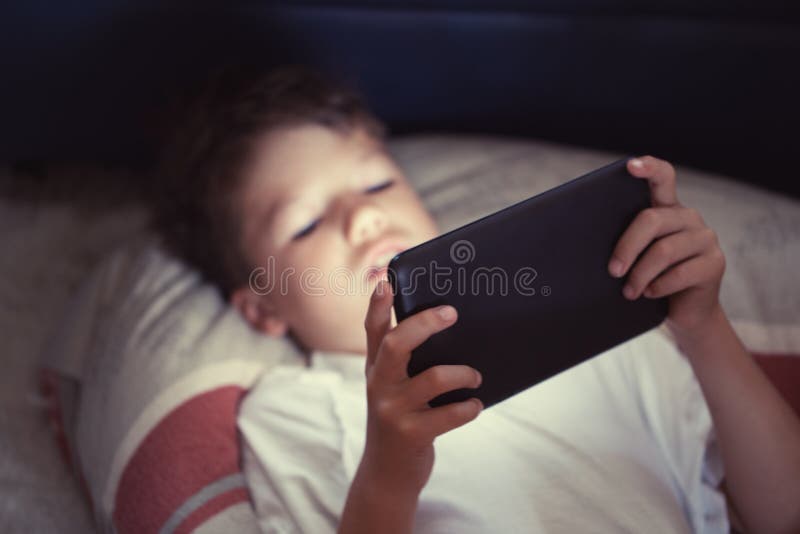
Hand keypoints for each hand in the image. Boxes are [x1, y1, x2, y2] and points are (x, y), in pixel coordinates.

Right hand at [359, 280, 482, 495]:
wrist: (386, 474)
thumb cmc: (400, 420)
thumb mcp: (392, 389)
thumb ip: (406, 361)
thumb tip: (443, 326)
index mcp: (375, 368)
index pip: (373, 331)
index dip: (378, 305)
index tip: (385, 281)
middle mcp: (378, 385)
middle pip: (397, 344)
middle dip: (425, 324)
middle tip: (452, 313)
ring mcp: (392, 410)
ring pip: (432, 378)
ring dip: (462, 374)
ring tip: (476, 377)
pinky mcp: (411, 434)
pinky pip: (449, 414)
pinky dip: (469, 408)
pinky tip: (475, 405)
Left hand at [608, 156, 726, 336]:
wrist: (684, 312)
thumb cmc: (651, 279)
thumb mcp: (636, 257)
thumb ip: (624, 241)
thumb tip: (588, 243)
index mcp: (667, 209)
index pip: (662, 177)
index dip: (649, 168)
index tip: (630, 166)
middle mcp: (688, 217)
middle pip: (652, 219)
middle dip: (626, 247)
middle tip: (612, 270)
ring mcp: (705, 239)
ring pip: (664, 250)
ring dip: (640, 274)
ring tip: (628, 292)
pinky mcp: (715, 263)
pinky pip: (681, 273)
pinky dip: (659, 286)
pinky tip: (650, 294)